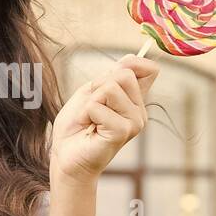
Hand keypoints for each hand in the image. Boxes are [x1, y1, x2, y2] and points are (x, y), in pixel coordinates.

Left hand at [49, 54, 158, 184]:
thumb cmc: (77, 126)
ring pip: (110, 88)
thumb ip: (111, 76)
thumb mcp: (91, 92)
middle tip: (91, 108)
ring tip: (90, 119)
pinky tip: (90, 128)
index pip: (149, 70)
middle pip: (125, 74)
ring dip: (91, 102)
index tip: (106, 83)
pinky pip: (98, 106)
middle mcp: (140, 111)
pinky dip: (86, 114)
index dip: (130, 64)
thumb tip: (130, 59)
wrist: (66, 155)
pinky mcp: (123, 132)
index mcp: (134, 100)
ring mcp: (135, 122)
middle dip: (99, 86)